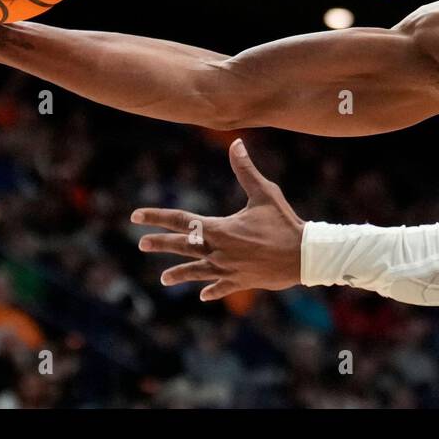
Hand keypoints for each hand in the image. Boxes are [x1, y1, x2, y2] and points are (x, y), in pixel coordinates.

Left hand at [132, 139, 305, 300]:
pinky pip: (221, 287)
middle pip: (182, 247)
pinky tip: (203, 295)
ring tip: (164, 279)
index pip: (181, 221)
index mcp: (220, 228)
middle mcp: (218, 250)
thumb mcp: (265, 193)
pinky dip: (212, 290)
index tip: (136, 216)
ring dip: (180, 274)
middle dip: (161, 244)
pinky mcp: (240, 282)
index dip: (157, 217)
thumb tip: (236, 143)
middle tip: (142, 243)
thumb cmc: (284, 222)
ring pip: (197, 272)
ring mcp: (227, 269)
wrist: (303, 256)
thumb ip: (246, 170)